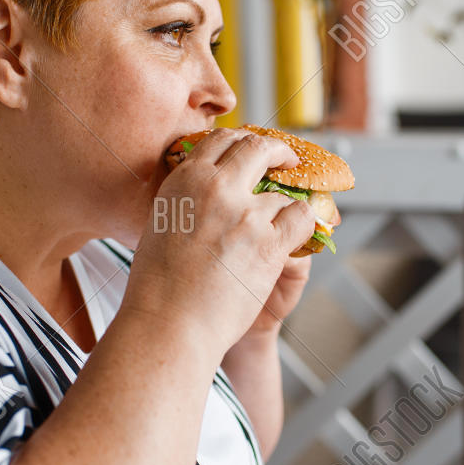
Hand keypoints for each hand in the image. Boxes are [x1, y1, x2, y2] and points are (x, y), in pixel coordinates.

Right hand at [123, 128, 315, 358]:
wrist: (170, 323)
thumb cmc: (159, 286)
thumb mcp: (159, 225)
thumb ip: (184, 200)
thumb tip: (201, 183)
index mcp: (184, 181)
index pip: (219, 140)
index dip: (242, 141)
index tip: (252, 149)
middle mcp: (215, 189)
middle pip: (256, 148)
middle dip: (276, 151)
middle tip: (287, 160)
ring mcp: (244, 214)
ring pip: (282, 192)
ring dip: (285, 206)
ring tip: (281, 223)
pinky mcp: (267, 242)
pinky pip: (301, 216)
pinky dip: (304, 223)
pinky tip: (298, 235)